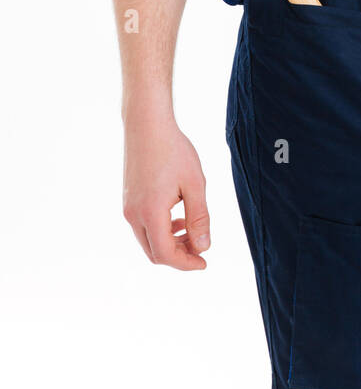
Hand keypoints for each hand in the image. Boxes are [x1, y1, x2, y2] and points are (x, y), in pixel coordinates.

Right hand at [123, 109, 209, 269]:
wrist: (147, 124)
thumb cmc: (173, 150)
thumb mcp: (194, 184)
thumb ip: (199, 218)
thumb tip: (204, 247)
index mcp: (150, 212)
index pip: (166, 254)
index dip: (186, 263)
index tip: (204, 262)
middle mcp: (133, 214)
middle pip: (154, 253)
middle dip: (179, 256)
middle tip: (201, 248)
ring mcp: (128, 207)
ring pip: (148, 241)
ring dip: (170, 243)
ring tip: (192, 231)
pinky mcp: (128, 200)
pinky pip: (143, 227)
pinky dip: (161, 230)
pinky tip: (178, 218)